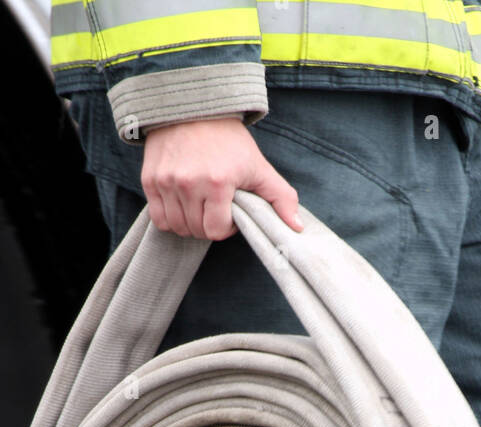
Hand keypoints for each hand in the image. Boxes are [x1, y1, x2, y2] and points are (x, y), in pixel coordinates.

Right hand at [141, 116, 303, 240]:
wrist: (193, 107)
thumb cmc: (229, 140)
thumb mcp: (259, 167)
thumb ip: (281, 197)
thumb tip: (297, 228)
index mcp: (217, 182)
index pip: (216, 231)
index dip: (226, 227)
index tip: (230, 212)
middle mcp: (189, 183)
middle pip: (196, 230)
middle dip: (208, 225)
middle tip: (215, 208)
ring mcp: (167, 181)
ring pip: (177, 227)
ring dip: (190, 223)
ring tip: (200, 205)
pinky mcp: (150, 179)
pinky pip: (159, 217)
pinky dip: (170, 217)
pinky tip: (182, 204)